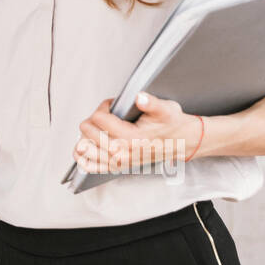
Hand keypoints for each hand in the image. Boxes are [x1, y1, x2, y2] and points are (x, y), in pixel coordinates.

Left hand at [73, 92, 202, 172]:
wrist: (182, 142)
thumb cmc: (172, 125)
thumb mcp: (166, 109)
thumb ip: (151, 103)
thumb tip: (140, 98)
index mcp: (131, 138)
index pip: (99, 118)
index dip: (104, 106)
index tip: (112, 104)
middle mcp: (122, 153)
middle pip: (88, 131)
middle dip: (94, 119)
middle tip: (107, 114)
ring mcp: (118, 162)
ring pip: (84, 148)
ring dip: (85, 135)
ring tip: (96, 127)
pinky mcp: (117, 167)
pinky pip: (90, 166)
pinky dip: (83, 156)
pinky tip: (84, 147)